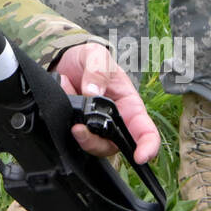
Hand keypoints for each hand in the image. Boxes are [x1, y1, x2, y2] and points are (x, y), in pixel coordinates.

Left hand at [54, 42, 159, 164]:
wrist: (64, 61)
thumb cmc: (90, 59)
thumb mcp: (97, 55)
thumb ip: (98, 70)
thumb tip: (93, 92)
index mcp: (129, 105)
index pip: (145, 131)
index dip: (148, 146)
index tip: (141, 156)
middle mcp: (114, 121)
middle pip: (113, 146)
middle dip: (96, 143)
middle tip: (79, 130)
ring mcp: (95, 127)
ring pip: (93, 146)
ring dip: (80, 138)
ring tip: (71, 122)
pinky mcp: (78, 129)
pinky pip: (73, 138)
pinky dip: (65, 128)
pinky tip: (62, 108)